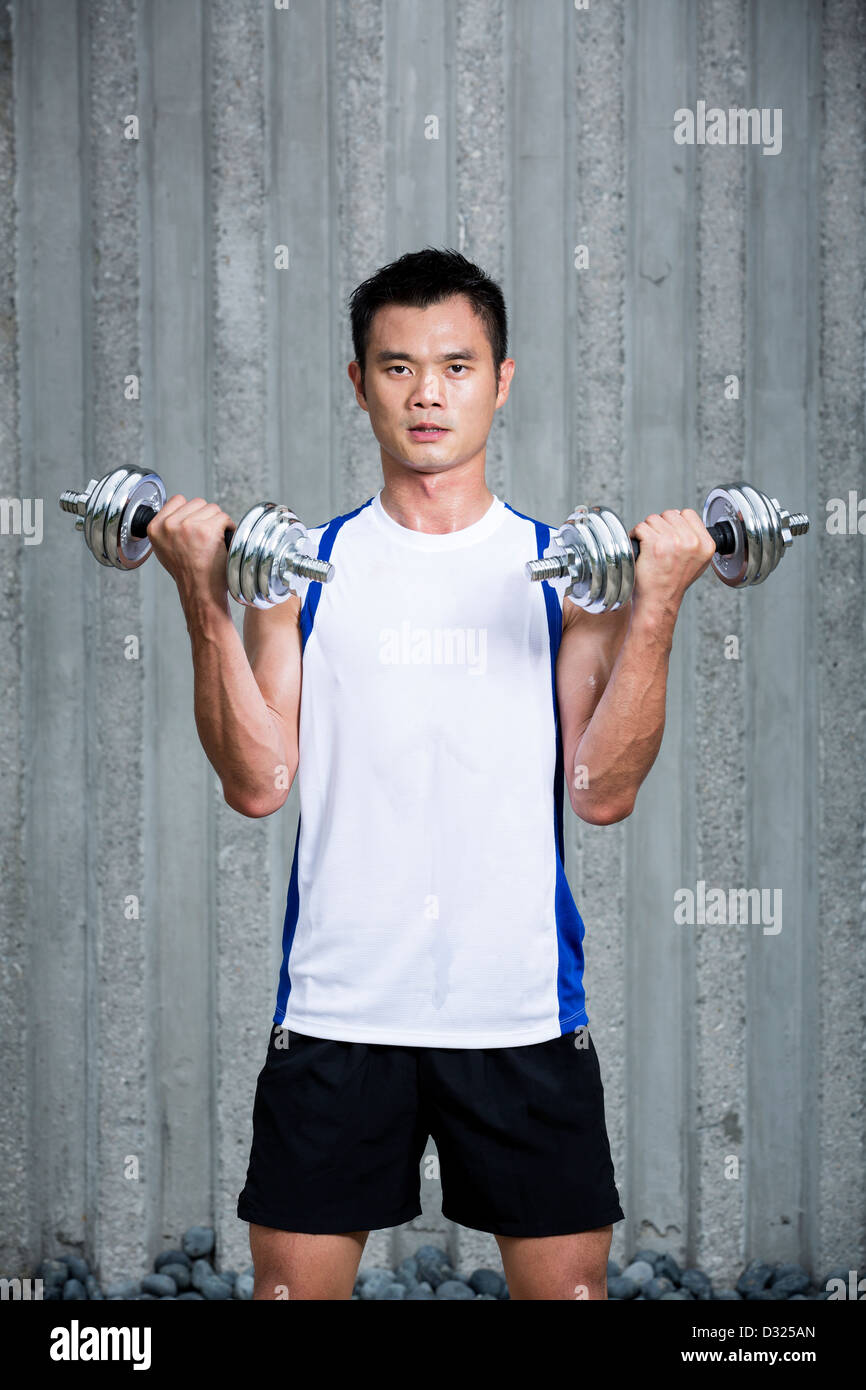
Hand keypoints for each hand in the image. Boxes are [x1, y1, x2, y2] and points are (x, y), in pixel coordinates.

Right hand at [146, 495, 234, 616]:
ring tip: (212, 542)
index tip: (194, 528)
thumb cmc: (187, 574)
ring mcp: (188, 526)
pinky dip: (228, 528)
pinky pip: (223, 517)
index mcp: (155, 528)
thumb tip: (179, 513)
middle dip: (205, 517)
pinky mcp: (207, 529)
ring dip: (217, 522)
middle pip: (197, 502)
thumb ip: (167, 528)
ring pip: (212, 508)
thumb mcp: (164, 549)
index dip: (190, 512)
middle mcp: (169, 525)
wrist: (200, 591)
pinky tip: (222, 542)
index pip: (177, 500)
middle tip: (205, 539)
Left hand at [629, 508, 717, 619]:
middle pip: (669, 514)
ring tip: (649, 548)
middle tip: (657, 545)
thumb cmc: (672, 584)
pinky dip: (635, 536)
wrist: (658, 601)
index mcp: (706, 545)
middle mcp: (692, 542)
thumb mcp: (698, 563)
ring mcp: (673, 542)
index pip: (688, 514)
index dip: (675, 523)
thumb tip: (685, 523)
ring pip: (653, 519)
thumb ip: (696, 541)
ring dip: (647, 531)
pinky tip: (640, 548)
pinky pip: (641, 527)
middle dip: (660, 526)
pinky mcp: (654, 544)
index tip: (670, 537)